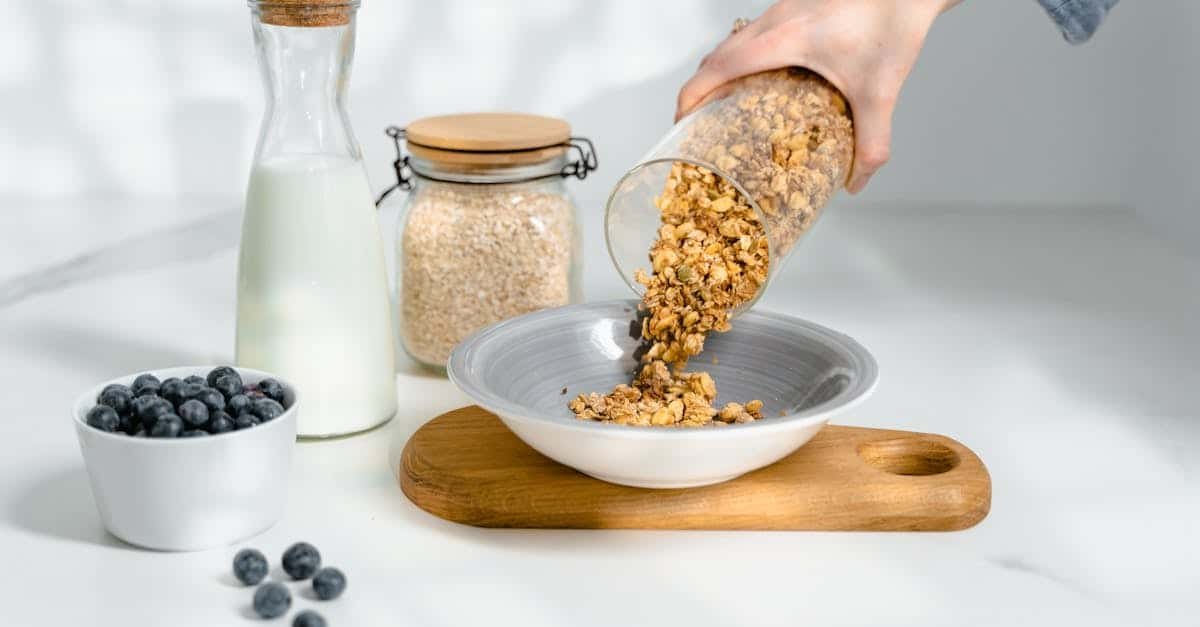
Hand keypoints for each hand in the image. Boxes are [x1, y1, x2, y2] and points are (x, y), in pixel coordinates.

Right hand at [676, 0, 959, 192]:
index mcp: (782, 39)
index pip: (717, 68)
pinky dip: (744, 58)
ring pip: (734, 41)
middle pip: (716, 55)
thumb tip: (856, 181)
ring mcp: (783, 9)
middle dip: (700, 90)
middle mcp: (774, 19)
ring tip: (726, 106)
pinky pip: (753, 34)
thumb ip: (871, 142)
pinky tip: (766, 81)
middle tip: (701, 123)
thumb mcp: (880, 91)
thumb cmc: (894, 20)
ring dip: (721, 72)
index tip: (681, 122)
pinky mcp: (795, 6)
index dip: (691, 97)